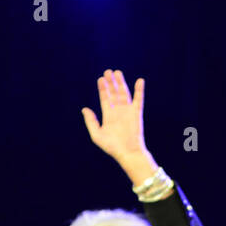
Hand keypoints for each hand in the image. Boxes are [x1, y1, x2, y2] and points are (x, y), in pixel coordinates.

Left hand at [81, 69, 158, 185]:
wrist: (128, 153)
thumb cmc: (112, 147)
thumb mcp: (97, 135)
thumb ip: (91, 121)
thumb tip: (84, 109)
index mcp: (108, 116)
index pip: (105, 99)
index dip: (103, 89)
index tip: (100, 79)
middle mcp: (118, 112)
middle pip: (114, 93)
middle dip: (111, 83)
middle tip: (108, 71)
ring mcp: (128, 111)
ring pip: (124, 93)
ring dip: (121, 83)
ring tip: (117, 72)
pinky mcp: (137, 113)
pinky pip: (139, 99)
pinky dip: (139, 90)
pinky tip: (140, 80)